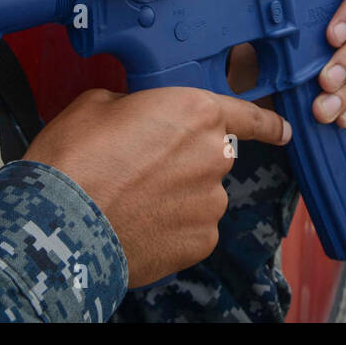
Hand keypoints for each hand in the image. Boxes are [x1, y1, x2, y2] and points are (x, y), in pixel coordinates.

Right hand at [22, 85, 290, 287]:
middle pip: (214, 154)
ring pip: (202, 194)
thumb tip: (141, 118)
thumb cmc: (75, 157)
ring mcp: (211, 202)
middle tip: (142, 169)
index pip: (249, 114)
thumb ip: (137, 106)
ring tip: (133, 200)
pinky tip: (139, 224)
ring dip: (179, 195)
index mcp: (196, 111)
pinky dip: (172, 227)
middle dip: (187, 160)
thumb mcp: (99, 104)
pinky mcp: (200, 240)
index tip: (283, 131)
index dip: (268, 123)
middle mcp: (216, 154)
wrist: (61, 223)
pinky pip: (193, 227)